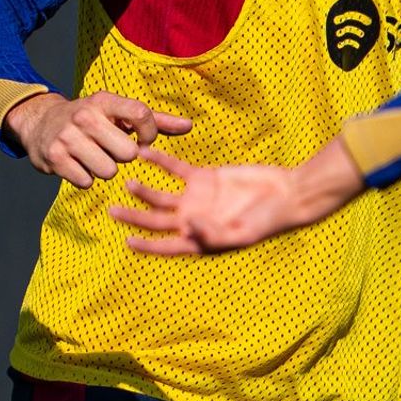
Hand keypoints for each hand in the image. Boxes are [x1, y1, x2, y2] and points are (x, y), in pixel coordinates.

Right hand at [4, 90, 193, 187]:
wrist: (40, 123)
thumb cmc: (93, 121)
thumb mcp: (120, 114)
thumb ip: (156, 121)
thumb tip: (189, 126)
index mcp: (104, 101)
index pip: (142, 114)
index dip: (150, 133)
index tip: (143, 140)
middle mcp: (85, 116)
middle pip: (128, 153)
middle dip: (124, 156)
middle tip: (110, 148)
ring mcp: (67, 137)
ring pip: (109, 171)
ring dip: (105, 169)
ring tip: (93, 156)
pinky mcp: (54, 157)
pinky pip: (87, 182)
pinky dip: (86, 178)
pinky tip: (78, 164)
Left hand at [113, 139, 364, 256]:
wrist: (288, 193)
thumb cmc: (269, 221)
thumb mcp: (243, 234)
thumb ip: (214, 234)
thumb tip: (185, 227)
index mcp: (200, 240)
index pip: (166, 246)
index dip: (146, 246)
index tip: (127, 241)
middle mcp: (193, 220)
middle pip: (156, 221)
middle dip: (134, 217)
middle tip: (112, 210)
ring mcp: (197, 198)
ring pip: (161, 196)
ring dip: (144, 190)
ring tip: (128, 183)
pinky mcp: (204, 177)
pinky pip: (176, 169)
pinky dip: (161, 162)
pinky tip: (145, 154)